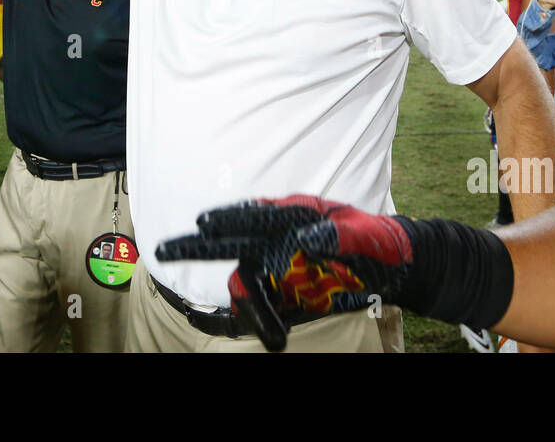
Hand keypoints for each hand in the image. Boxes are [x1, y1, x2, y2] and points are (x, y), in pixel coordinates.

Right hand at [156, 195, 414, 351]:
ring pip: (247, 283)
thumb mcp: (365, 234)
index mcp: (294, 216)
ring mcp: (280, 266)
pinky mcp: (287, 292)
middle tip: (161, 249)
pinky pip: (264, 307)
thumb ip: (337, 235)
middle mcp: (279, 239)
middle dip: (196, 246)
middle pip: (231, 241)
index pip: (255, 215)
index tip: (205, 222)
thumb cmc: (378, 241)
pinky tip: (277, 339)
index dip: (229, 217)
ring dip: (251, 308)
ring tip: (272, 337)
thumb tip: (306, 239)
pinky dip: (264, 324)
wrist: (392, 269)